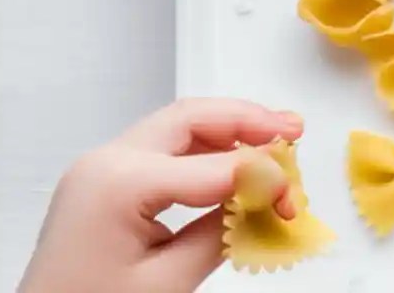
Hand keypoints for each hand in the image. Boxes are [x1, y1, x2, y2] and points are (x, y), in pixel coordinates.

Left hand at [21, 99, 302, 292]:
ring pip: (177, 126)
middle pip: (192, 117)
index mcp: (119, 183)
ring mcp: (100, 169)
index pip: (215, 166)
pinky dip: (203, 148)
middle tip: (294, 130)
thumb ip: (220, 232)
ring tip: (274, 139)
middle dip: (248, 120)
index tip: (292, 196)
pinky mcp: (102, 183)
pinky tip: (231, 163)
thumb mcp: (167, 282)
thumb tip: (264, 201)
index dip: (263, 177)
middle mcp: (106, 163)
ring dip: (228, 130)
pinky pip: (161, 149)